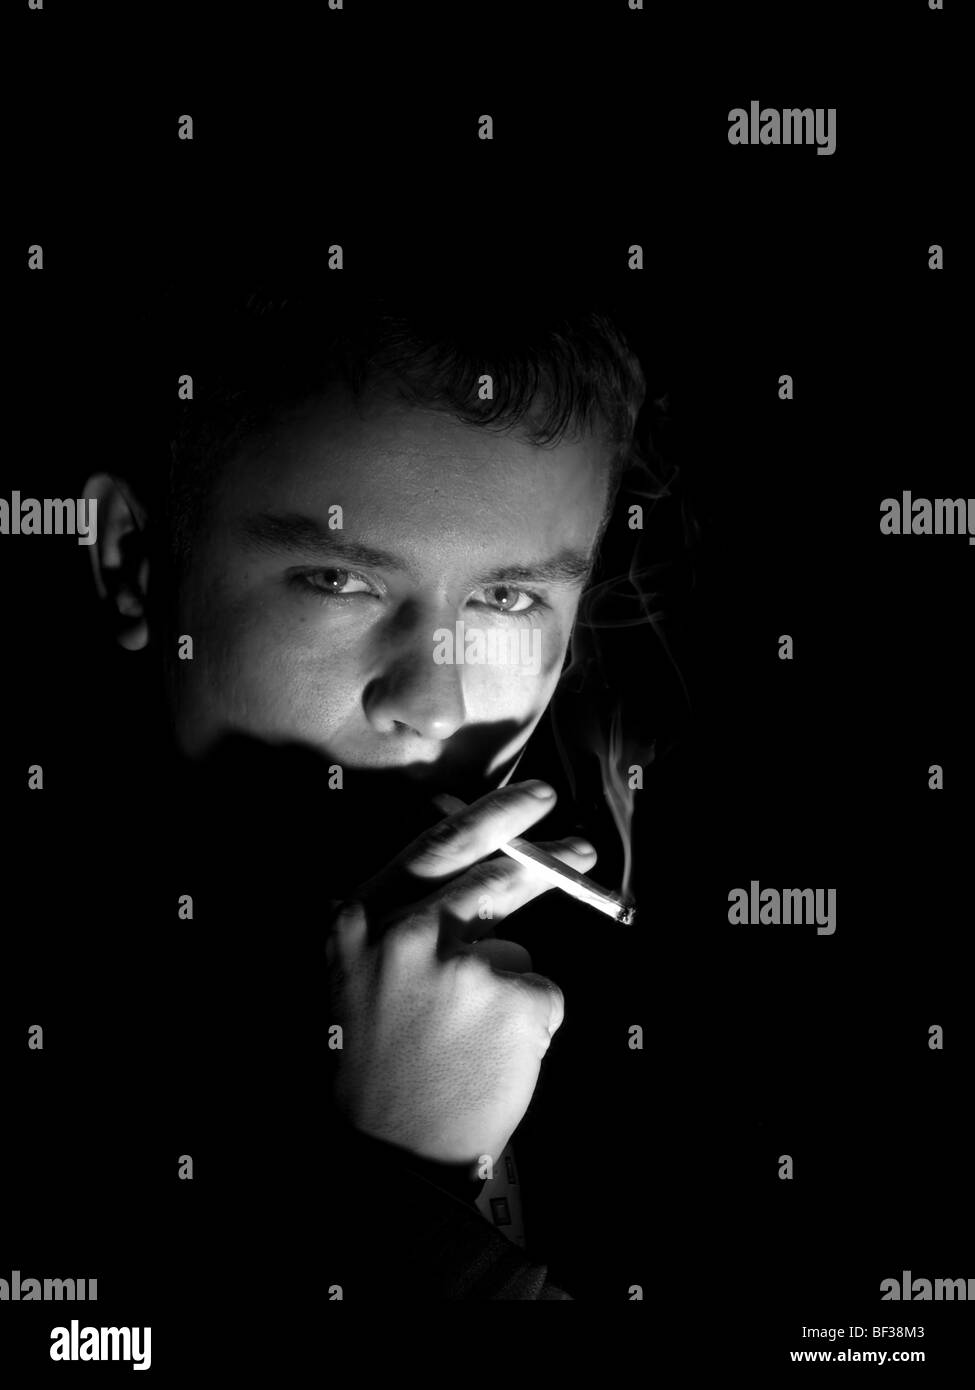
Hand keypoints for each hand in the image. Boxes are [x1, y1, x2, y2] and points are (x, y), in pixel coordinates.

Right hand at [325, 780, 595, 1165]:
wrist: (390, 1156)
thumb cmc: (378, 1070)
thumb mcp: (361, 980)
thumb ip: (407, 923)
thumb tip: (488, 869)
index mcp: (361, 924)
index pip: (434, 846)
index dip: (489, 816)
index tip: (532, 799)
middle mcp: (406, 932)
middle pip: (488, 872)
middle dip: (538, 849)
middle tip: (574, 839)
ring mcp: (462, 965)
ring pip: (515, 954)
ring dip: (506, 994)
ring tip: (466, 1047)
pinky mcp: (511, 1000)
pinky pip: (541, 996)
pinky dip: (527, 1027)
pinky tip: (489, 1060)